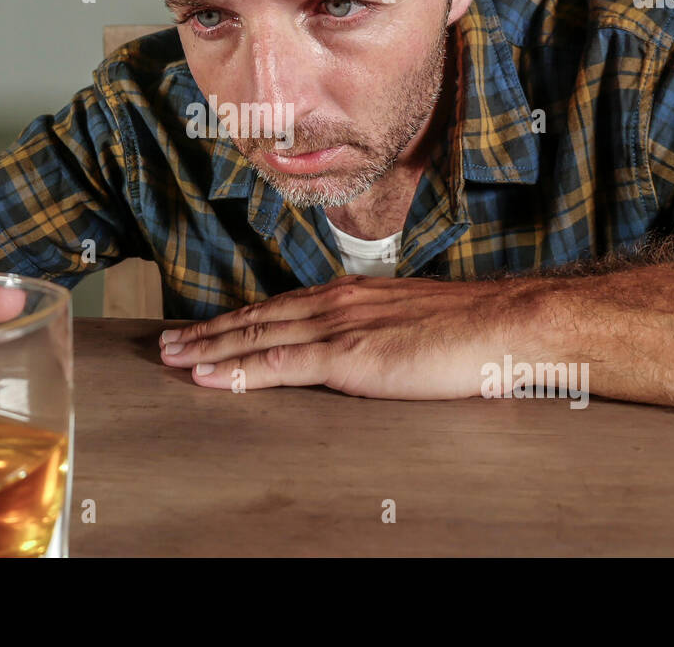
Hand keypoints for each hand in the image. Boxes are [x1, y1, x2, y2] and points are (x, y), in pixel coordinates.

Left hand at [158, 274, 546, 398]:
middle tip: (167, 342)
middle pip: (257, 318)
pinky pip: (281, 365)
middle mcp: (336, 303)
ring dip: (210, 349)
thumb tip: (364, 348)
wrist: (506, 324)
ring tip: (172, 358)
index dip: (238, 319)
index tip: (207, 328)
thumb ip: (378, 331)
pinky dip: (239, 372)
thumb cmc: (471, 328)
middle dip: (209, 332)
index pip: (280, 307)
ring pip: (258, 337)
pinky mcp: (349, 356)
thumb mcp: (411, 321)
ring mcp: (340, 327)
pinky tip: (210, 379)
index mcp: (351, 295)